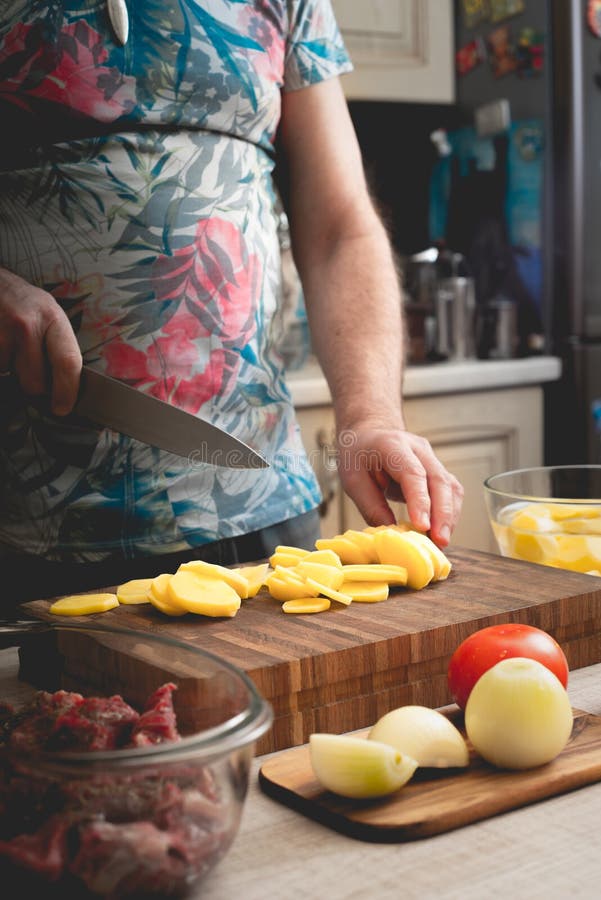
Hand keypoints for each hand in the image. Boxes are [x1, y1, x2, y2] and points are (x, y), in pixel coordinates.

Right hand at [0, 268, 81, 414]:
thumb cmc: (28, 306)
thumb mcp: (51, 318)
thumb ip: (60, 349)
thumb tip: (68, 391)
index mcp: (53, 319)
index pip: (68, 362)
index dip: (67, 391)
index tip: (62, 407)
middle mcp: (27, 324)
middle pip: (35, 381)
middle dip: (34, 386)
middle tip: (32, 370)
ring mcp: (2, 332)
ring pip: (11, 378)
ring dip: (12, 373)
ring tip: (14, 350)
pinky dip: (1, 365)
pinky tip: (3, 349)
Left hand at [335, 422, 463, 547]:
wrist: (370, 432)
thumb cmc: (358, 455)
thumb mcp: (353, 480)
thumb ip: (371, 506)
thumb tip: (393, 533)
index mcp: (392, 445)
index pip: (413, 473)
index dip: (420, 501)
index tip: (422, 526)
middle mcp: (418, 449)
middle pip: (439, 480)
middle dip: (443, 514)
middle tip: (439, 541)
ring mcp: (431, 458)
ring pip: (450, 487)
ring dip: (449, 516)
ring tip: (440, 541)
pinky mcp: (437, 470)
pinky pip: (450, 491)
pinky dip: (449, 513)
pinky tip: (441, 530)